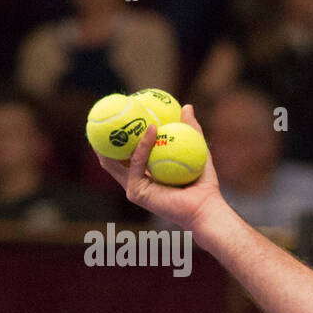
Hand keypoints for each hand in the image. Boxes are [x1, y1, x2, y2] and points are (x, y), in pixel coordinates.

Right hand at [95, 104, 228, 231]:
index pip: (126, 152)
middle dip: (106, 136)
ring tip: (121, 115)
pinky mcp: (136, 191)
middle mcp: (136, 181)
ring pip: (116, 159)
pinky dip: (143, 145)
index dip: (120, 136)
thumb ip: (190, 130)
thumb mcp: (196, 150)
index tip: (121, 117)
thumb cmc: (203, 184)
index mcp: (145, 174)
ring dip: (118, 137)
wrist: (205, 207)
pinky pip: (137, 162)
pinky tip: (152, 128)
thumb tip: (186, 106)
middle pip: (112, 157)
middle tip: (110, 114)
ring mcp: (133, 187)